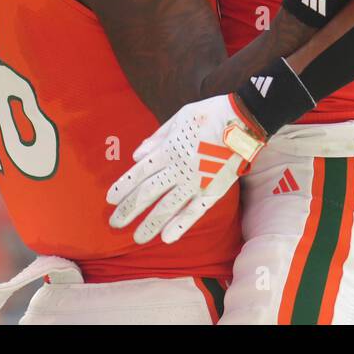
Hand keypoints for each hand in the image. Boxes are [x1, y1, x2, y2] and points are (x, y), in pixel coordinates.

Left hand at [107, 93, 263, 244]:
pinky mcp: (213, 191)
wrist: (243, 122)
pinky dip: (181, 225)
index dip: (123, 187)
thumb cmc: (209, 115)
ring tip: (137, 238)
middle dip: (129, 209)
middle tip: (114, 224)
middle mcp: (178, 169)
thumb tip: (136, 155)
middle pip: (148, 193)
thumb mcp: (179, 118)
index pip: (140, 173)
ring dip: (150, 223)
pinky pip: (195, 211)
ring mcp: (196, 182)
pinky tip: (167, 238)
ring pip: (168, 207)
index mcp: (168, 150)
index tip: (110, 200)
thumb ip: (157, 138)